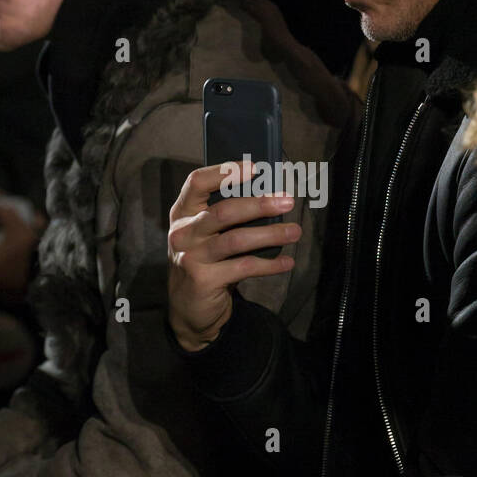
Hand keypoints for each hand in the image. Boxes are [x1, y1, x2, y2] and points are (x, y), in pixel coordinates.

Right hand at [168, 161, 298, 351]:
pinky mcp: (203, 280)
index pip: (197, 182)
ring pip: (236, 240)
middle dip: (259, 205)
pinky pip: (244, 267)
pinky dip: (270, 264)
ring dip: (270, 234)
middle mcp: (182, 233)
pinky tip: (287, 262)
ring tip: (295, 231)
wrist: (189, 308)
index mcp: (182, 213)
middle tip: (288, 201)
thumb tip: (270, 195)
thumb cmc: (205, 261)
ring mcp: (191, 257)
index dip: (225, 172)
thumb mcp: (205, 234)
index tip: (256, 168)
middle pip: (223, 211)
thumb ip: (225, 215)